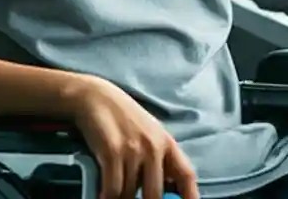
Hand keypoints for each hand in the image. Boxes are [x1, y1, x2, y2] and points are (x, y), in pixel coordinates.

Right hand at [66, 75, 199, 198]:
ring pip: (130, 194)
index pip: (187, 175)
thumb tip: (166, 188)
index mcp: (167, 143)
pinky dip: (107, 197)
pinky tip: (103, 196)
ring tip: (115, 193)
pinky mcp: (112, 152)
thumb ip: (159, 158)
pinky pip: (113, 189)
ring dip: (122, 198)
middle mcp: (153, 147)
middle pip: (155, 194)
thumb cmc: (123, 117)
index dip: (191, 196)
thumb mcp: (149, 134)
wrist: (96, 97)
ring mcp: (133, 150)